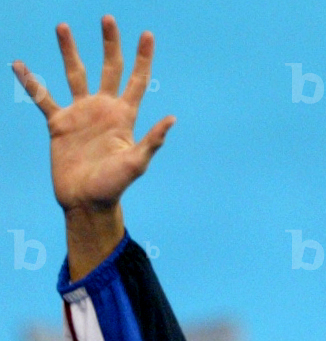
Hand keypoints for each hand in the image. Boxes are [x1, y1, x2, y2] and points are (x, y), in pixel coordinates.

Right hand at [12, 15, 174, 214]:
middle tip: (108, 18)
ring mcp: (80, 115)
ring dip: (69, 51)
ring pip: (75, 74)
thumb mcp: (135, 164)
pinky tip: (20, 66)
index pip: (137, 81)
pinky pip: (42, 98)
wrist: (86, 202)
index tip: (147, 34)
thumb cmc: (113, 187)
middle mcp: (103, 110)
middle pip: (108, 69)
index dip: (143, 58)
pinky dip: (30, 83)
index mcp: (124, 117)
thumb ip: (151, 141)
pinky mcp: (59, 124)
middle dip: (110, 44)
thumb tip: (172, 119)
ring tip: (63, 26)